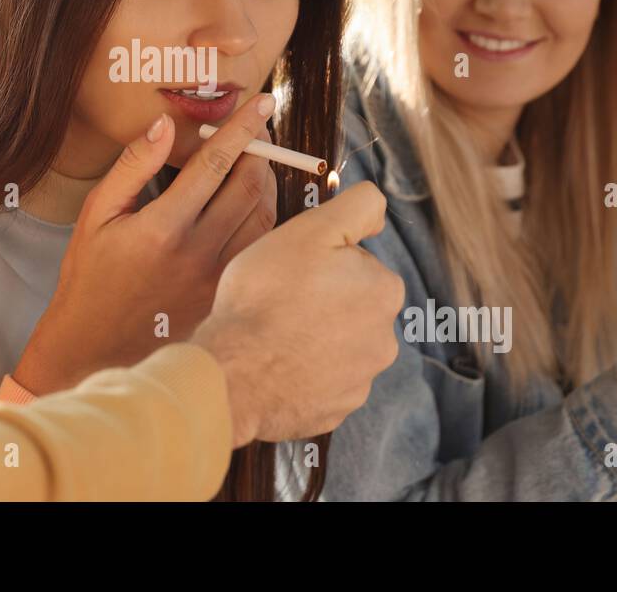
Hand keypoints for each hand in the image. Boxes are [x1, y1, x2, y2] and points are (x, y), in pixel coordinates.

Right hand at [13, 93, 278, 394]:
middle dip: (257, 151)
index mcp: (162, 228)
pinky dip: (263, 217)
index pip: (214, 163)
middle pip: (250, 185)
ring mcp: (218, 279)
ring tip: (251, 167)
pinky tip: (248, 207)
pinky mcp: (228, 295)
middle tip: (251, 137)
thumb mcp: (97, 214)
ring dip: (265, 182)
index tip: (261, 102)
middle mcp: (197, 253)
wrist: (94, 348)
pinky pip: (260, 246)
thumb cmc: (91, 277)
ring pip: (263, 216)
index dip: (242, 127)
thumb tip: (165, 125)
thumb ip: (132, 165)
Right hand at [191, 181, 404, 446]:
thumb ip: (356, 207)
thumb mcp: (310, 230)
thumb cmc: (266, 296)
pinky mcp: (334, 412)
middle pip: (349, 306)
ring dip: (310, 339)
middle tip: (277, 300)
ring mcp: (358, 382)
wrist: (232, 373)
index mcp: (384, 292)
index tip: (293, 269)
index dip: (322, 261)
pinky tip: (272, 366)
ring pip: (334, 346)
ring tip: (269, 335)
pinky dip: (300, 374)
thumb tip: (378, 205)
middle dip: (321, 302)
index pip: (357, 264)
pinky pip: (319, 383)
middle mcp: (383, 341)